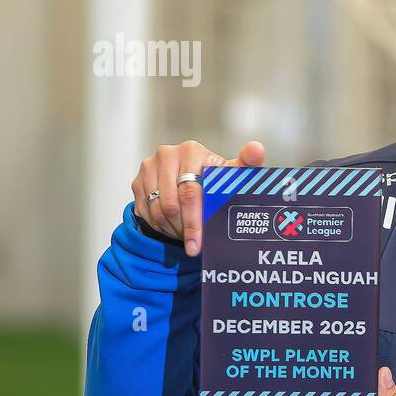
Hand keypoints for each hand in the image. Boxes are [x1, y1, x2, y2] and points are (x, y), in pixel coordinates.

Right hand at [131, 139, 265, 254]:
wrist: (193, 179)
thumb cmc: (218, 179)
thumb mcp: (233, 173)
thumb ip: (248, 162)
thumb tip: (257, 148)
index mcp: (192, 150)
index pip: (191, 193)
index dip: (195, 221)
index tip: (199, 243)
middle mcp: (167, 154)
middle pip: (173, 204)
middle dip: (184, 229)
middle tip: (193, 247)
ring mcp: (149, 166)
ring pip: (158, 210)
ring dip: (172, 228)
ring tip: (185, 235)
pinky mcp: (138, 179)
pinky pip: (145, 211)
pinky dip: (159, 225)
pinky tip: (172, 227)